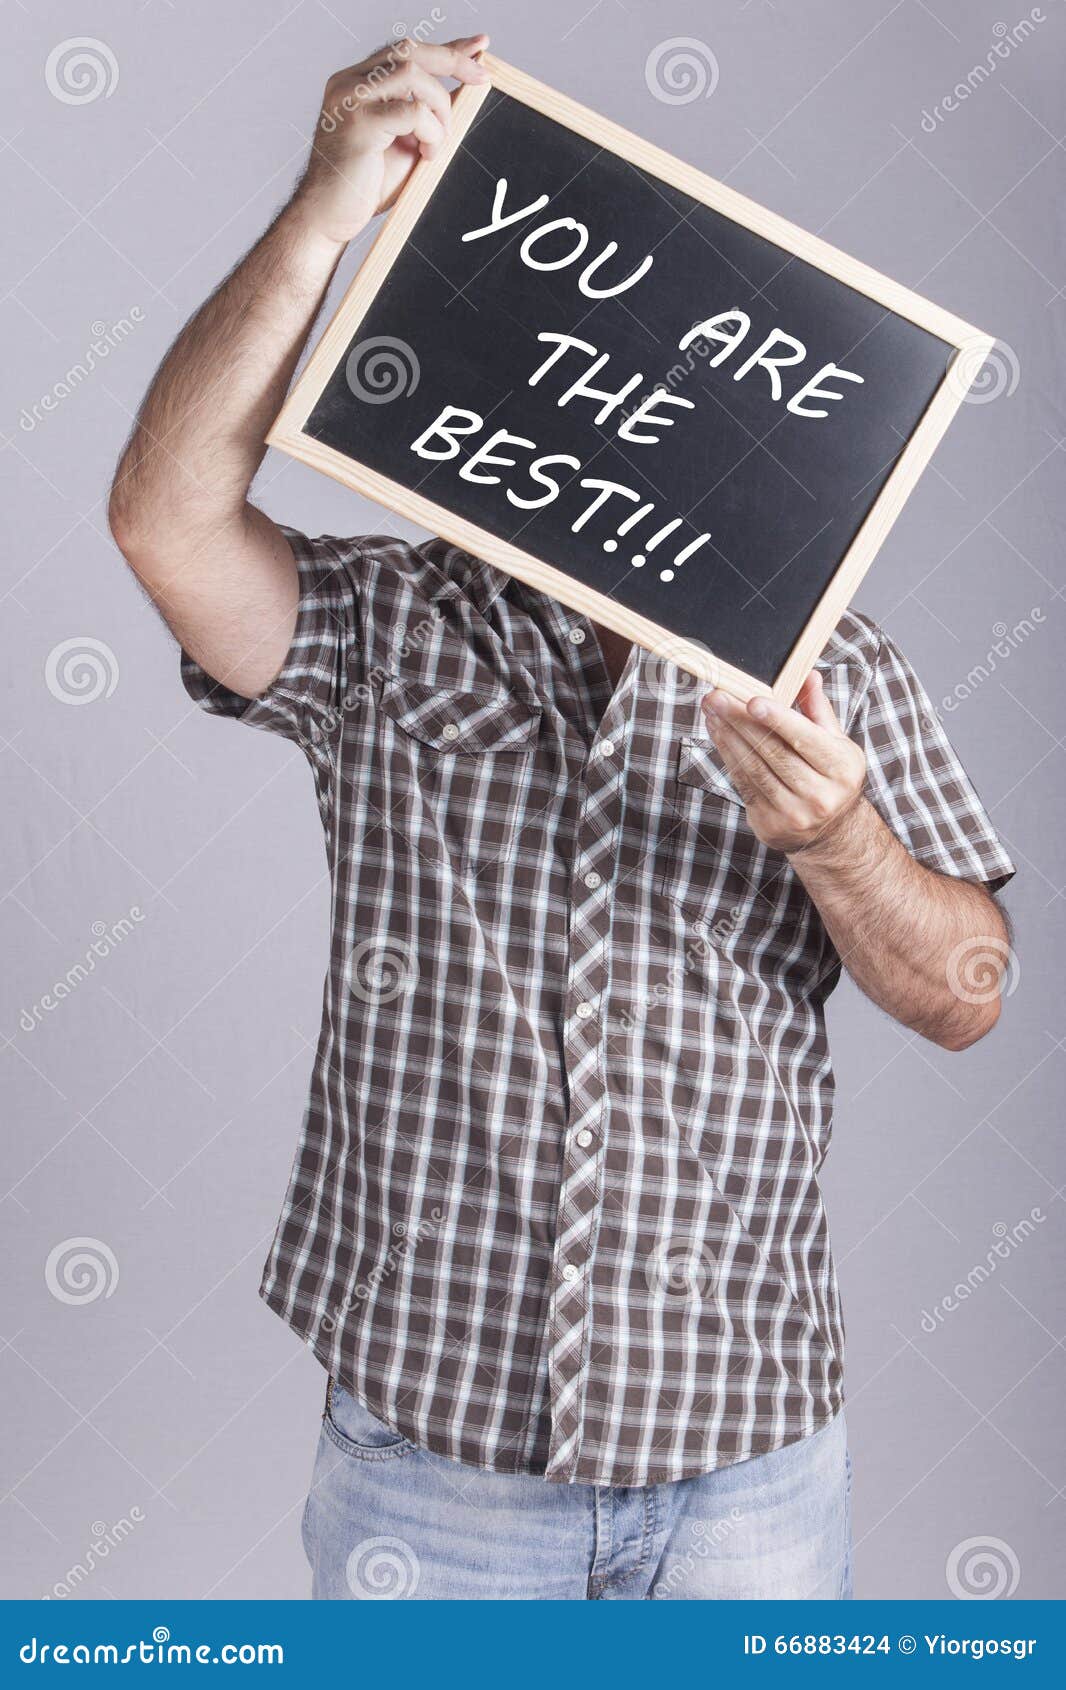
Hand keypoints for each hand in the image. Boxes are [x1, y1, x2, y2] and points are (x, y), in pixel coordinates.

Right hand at [293, 36, 489, 245]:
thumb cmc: (365, 185)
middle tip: (482, 79)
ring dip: (439, 107)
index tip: (480, 46)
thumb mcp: (406, 141)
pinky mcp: (359, 123)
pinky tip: (427, 155)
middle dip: (452, 61)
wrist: (329, 216)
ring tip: (438, 142)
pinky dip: (431, 131)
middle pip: (409, 51)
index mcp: (357, 82)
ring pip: (413, 74)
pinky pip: (412, 111)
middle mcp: (350, 82)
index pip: (405, 51)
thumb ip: (426, 114)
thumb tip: (464, 91)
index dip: (446, 47)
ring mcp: (351, 99)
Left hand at [702, 671, 866, 854]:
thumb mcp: (837, 744)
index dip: (778, 719)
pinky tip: (718, 734)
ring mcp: (793, 812)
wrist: (831, 833)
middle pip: (773, 751)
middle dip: (741, 721)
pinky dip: (728, 755)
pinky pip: (743, 783)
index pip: (805, 738)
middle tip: (717, 697)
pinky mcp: (769, 824)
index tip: (752, 700)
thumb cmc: (831, 777)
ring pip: (753, 767)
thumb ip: (819, 710)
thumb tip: (808, 674)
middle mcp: (819, 794)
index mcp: (841, 768)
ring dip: (728, 736)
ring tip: (712, 711)